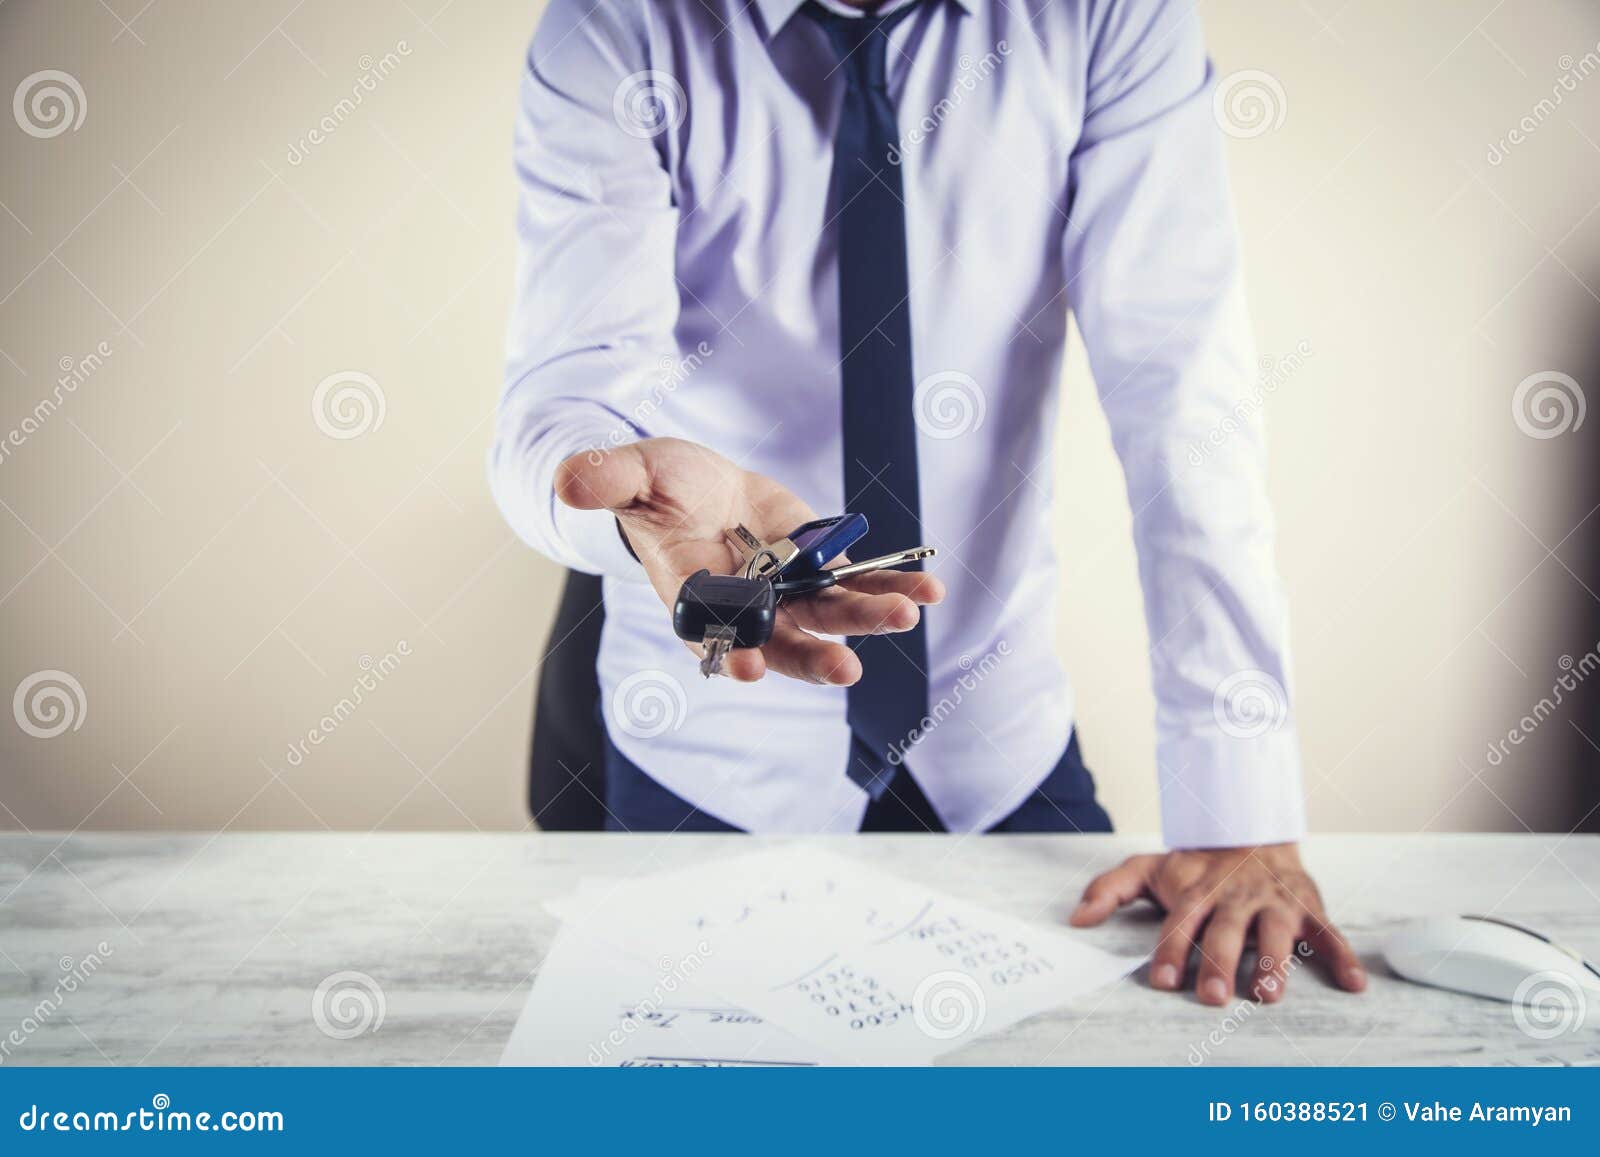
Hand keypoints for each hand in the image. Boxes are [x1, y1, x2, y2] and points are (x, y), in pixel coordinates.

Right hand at [555, 437, 943, 683]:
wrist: (698, 488)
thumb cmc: (657, 487)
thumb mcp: (634, 473)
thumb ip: (608, 479)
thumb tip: (565, 480)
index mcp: (694, 597)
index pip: (709, 631)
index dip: (727, 648)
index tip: (744, 666)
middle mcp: (747, 609)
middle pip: (783, 643)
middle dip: (815, 656)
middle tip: (847, 669)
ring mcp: (789, 594)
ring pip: (832, 618)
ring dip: (869, 618)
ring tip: (908, 612)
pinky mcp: (820, 571)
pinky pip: (860, 585)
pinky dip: (893, 586)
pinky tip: (929, 589)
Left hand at [1069, 843, 1366, 1004]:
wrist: (1250, 828)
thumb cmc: (1196, 864)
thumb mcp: (1149, 868)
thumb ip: (1111, 889)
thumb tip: (1076, 918)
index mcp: (1197, 893)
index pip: (1180, 924)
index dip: (1172, 951)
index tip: (1164, 980)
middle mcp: (1236, 899)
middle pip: (1226, 933)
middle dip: (1220, 963)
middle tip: (1214, 996)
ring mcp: (1274, 903)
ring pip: (1276, 934)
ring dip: (1275, 963)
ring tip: (1269, 994)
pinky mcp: (1307, 906)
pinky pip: (1329, 933)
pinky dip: (1344, 957)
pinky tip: (1355, 985)